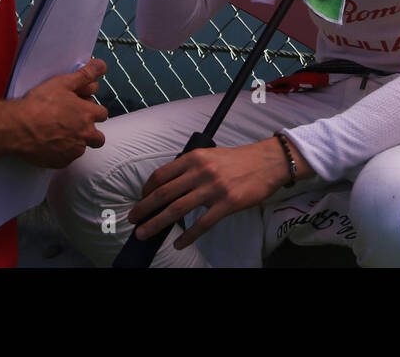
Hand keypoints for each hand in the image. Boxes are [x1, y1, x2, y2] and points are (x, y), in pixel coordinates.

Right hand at [15, 58, 107, 167]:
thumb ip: (85, 75)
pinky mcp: (60, 162)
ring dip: (75, 142)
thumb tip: (102, 65)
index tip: (83, 110)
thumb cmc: (39, 104)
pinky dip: (61, 153)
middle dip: (90, 132)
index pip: (103, 114)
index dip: (93, 111)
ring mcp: (73, 151)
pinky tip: (49, 144)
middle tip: (74, 125)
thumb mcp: (63, 83)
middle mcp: (84, 135)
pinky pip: (66, 159)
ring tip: (58, 134)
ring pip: (81, 148)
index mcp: (87, 115)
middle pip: (98, 138)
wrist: (17, 127)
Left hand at [129, 137, 296, 249]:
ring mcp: (214, 189)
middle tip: (132, 220)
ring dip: (157, 223)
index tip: (141, 199)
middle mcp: (201, 172)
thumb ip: (191, 168)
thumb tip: (169, 186)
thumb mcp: (210, 156)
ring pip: (178, 209)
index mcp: (194, 158)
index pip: (162, 174)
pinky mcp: (227, 204)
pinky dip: (188, 236)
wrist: (267, 163)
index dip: (147, 189)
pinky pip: (202, 224)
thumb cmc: (237, 160)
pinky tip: (178, 243)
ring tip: (144, 233)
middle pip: (164, 193)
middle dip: (144, 208)